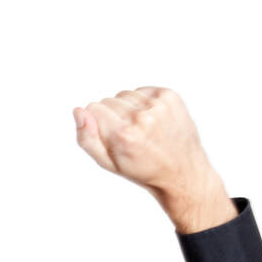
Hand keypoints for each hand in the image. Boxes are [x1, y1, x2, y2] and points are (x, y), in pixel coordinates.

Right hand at [73, 87, 236, 232]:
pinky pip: (141, 90)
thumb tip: (79, 111)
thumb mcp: (108, 163)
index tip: (111, 137)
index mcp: (123, 136)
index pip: (92, 108)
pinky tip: (151, 119)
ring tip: (141, 128)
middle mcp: (141, 118)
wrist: (182, 170)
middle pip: (108, 100)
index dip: (98, 123)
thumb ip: (87, 138)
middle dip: (113, 116)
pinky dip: (143, 102)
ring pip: (124, 94)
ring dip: (128, 108)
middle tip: (129, 136)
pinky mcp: (169, 96)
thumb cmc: (142, 169)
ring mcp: (158, 105)